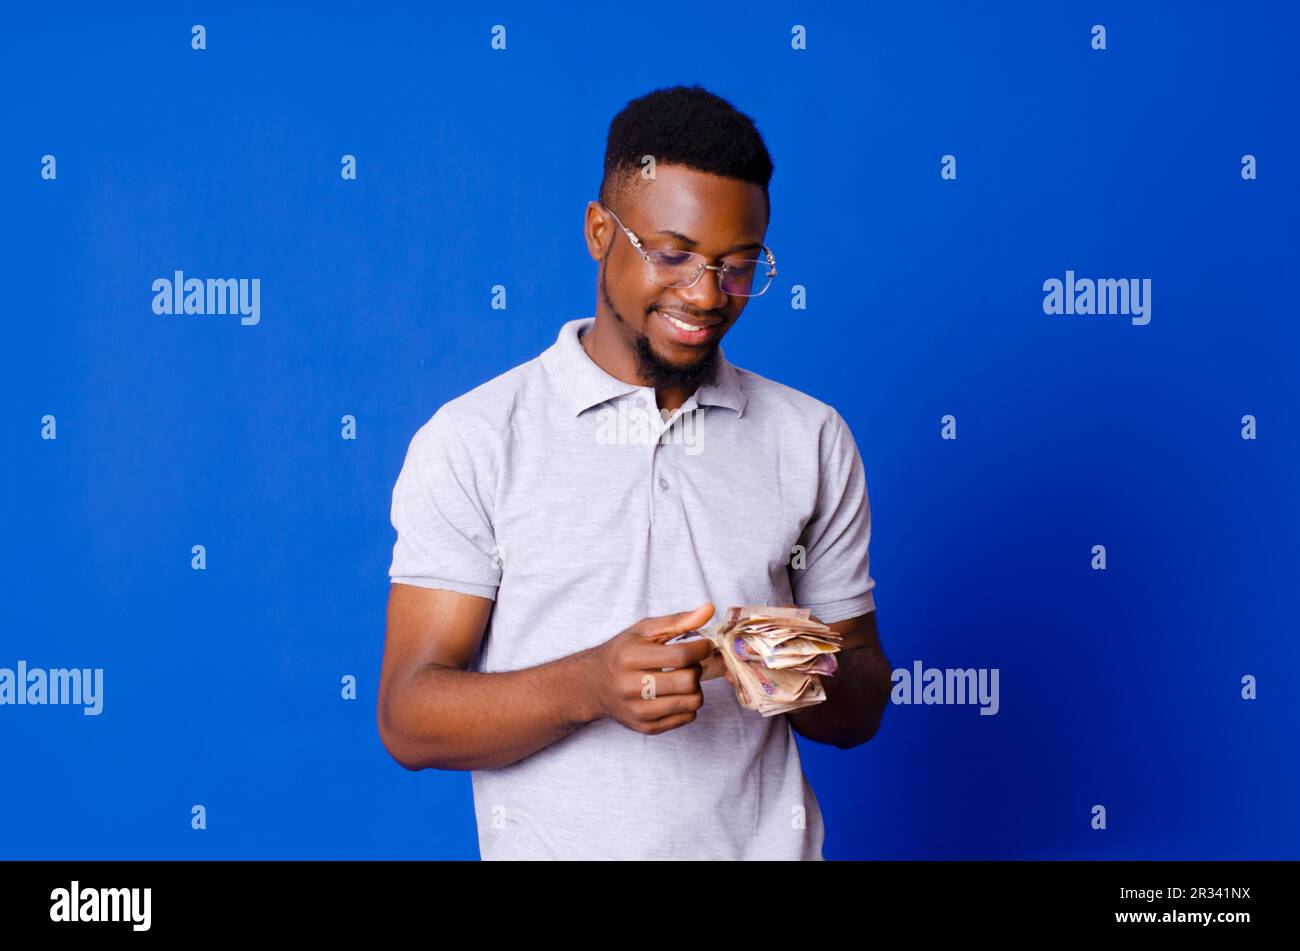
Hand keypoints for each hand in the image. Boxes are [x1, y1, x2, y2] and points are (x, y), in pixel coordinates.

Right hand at [585, 603, 716, 734]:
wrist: (594, 684)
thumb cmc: (623, 652)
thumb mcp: (645, 630)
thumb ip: (679, 620)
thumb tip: (709, 609)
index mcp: (631, 657)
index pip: (681, 655)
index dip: (701, 648)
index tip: (703, 645)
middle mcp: (631, 686)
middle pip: (688, 681)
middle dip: (697, 669)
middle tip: (690, 663)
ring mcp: (639, 710)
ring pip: (692, 702)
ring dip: (695, 688)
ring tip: (682, 678)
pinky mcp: (646, 727)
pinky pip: (686, 717)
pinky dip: (688, 704)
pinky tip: (674, 693)